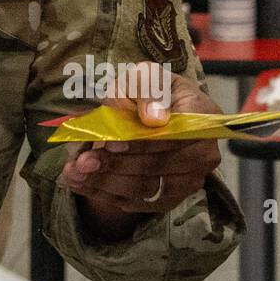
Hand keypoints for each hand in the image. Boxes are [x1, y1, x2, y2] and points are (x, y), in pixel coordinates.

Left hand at [60, 67, 220, 233]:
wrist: (153, 110)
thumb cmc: (148, 90)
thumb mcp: (143, 77)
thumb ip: (146, 92)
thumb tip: (153, 118)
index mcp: (202, 117)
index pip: (174, 137)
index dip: (140, 142)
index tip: (108, 142)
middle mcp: (205, 153)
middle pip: (160, 168)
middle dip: (116, 166)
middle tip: (81, 162)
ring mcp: (192, 178)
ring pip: (149, 189)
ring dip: (108, 184)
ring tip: (74, 174)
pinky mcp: (174, 196)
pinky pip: (143, 203)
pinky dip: (110, 195)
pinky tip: (83, 185)